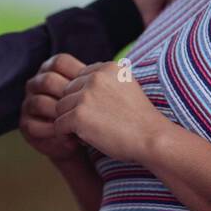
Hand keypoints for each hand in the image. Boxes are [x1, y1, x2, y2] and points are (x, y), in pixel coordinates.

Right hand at [20, 54, 89, 162]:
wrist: (82, 142)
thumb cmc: (95, 114)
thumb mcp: (98, 94)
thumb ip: (98, 80)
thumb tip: (113, 67)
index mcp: (53, 70)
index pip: (60, 62)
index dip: (75, 73)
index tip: (94, 87)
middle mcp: (37, 84)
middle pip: (48, 80)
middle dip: (68, 96)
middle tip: (86, 109)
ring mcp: (29, 103)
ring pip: (39, 103)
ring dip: (60, 116)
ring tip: (78, 127)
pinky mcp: (26, 124)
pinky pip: (33, 125)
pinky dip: (53, 133)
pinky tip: (70, 141)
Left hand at [54, 60, 168, 163]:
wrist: (152, 139)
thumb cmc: (141, 120)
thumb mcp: (127, 88)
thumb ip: (106, 82)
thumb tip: (80, 85)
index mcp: (108, 67)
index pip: (80, 79)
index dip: (85, 99)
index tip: (99, 113)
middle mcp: (96, 76)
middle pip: (67, 92)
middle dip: (75, 110)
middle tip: (93, 126)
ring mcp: (86, 95)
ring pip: (60, 108)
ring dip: (70, 123)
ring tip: (88, 134)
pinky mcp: (79, 115)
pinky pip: (58, 125)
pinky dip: (66, 137)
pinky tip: (81, 143)